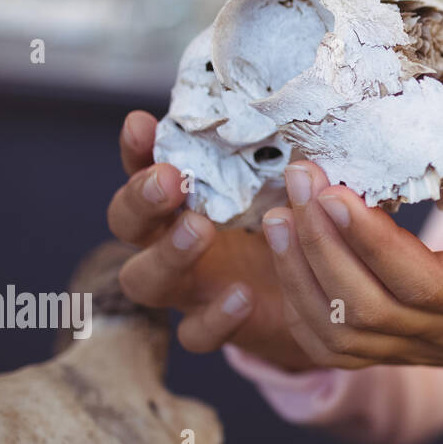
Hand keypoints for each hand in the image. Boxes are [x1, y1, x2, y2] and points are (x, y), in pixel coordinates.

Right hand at [108, 111, 318, 371]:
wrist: (316, 290)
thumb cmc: (293, 218)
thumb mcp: (287, 182)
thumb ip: (278, 157)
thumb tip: (300, 110)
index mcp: (185, 198)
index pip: (142, 168)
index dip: (136, 149)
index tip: (142, 123)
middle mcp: (171, 240)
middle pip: (126, 223)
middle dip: (141, 199)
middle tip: (170, 179)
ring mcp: (187, 286)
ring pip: (144, 279)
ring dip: (167, 254)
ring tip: (199, 229)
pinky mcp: (213, 326)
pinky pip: (195, 332)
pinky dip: (215, 317)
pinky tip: (242, 295)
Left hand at [263, 156, 442, 435]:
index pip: (420, 283)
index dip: (373, 242)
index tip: (338, 191)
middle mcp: (442, 331)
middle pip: (362, 304)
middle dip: (320, 241)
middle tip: (300, 178)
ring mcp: (409, 347)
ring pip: (335, 328)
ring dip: (297, 270)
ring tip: (278, 209)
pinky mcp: (387, 349)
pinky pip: (327, 343)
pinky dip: (295, 300)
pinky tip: (283, 249)